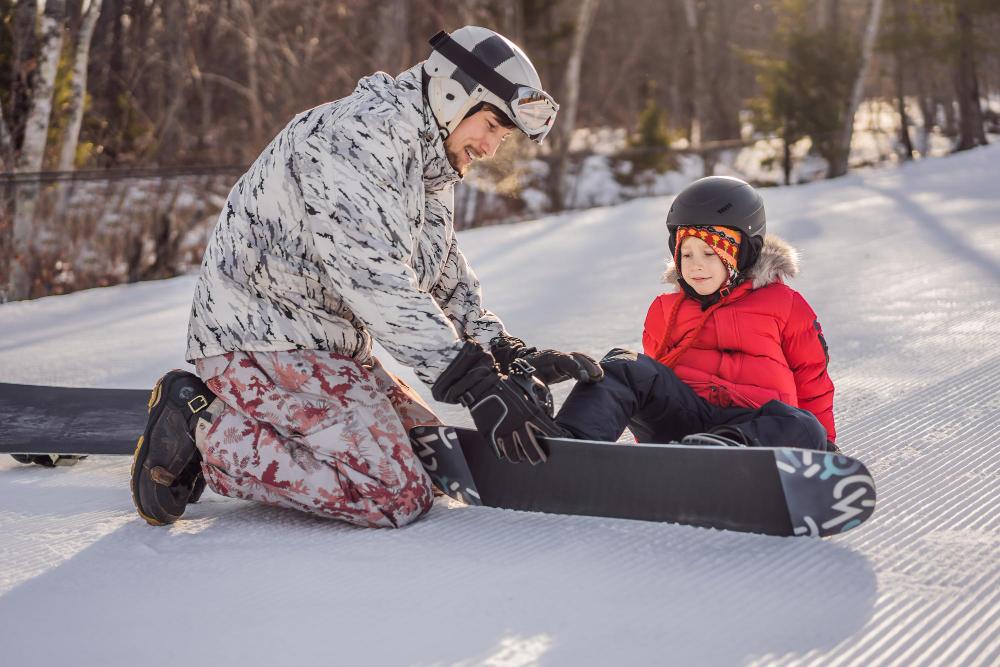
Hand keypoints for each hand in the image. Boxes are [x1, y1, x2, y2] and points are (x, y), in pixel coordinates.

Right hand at [432, 342, 564, 463]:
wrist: (480, 384)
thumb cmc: (505, 384)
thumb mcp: (524, 389)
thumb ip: (536, 401)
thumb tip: (545, 411)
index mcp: (529, 413)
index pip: (550, 431)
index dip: (558, 438)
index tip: (563, 441)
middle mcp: (518, 425)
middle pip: (532, 450)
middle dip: (538, 456)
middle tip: (541, 459)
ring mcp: (503, 432)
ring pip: (515, 455)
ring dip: (521, 457)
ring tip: (523, 458)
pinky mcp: (490, 435)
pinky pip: (499, 452)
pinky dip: (504, 454)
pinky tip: (506, 454)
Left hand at [490, 335, 603, 384]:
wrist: (517, 371)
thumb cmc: (522, 380)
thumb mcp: (526, 386)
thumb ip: (534, 394)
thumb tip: (543, 411)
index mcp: (544, 359)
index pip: (562, 359)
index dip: (574, 366)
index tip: (584, 377)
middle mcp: (554, 356)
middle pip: (574, 356)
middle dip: (586, 365)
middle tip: (597, 377)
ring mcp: (561, 359)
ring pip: (579, 358)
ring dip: (591, 366)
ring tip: (601, 377)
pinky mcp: (565, 366)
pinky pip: (580, 364)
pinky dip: (589, 368)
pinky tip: (598, 377)